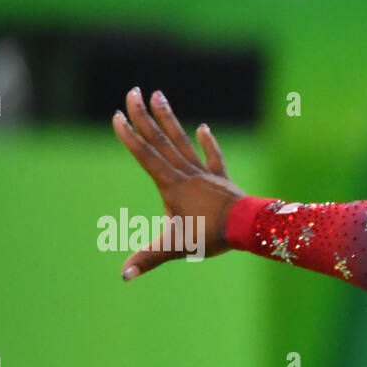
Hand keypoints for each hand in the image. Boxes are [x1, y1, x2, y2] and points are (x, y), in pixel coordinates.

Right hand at [112, 86, 245, 279]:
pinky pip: (214, 157)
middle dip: (144, 116)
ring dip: (169, 119)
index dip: (130, 136)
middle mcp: (186, 174)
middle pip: (161, 140)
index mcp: (171, 186)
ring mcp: (205, 174)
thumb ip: (148, 259)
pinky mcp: (222, 179)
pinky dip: (208, 142)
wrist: (249, 228)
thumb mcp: (175, 247)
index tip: (117, 115)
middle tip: (133, 91)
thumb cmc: (211, 237)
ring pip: (183, 142)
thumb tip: (124, 275)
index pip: (146, 156)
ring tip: (159, 94)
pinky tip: (203, 127)